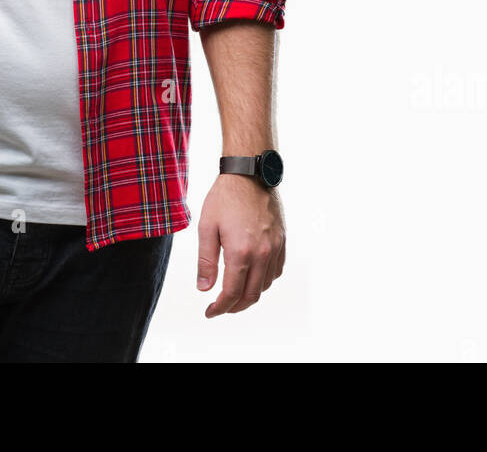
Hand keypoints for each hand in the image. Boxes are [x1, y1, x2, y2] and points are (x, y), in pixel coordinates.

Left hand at [196, 173, 285, 317]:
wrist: (250, 173)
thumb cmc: (225, 197)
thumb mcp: (207, 227)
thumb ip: (206, 261)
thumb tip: (204, 289)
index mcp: (241, 252)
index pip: (232, 293)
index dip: (220, 308)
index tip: (210, 312)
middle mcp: (262, 254)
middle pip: (251, 295)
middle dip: (235, 307)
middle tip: (220, 307)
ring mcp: (275, 247)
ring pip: (265, 285)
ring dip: (250, 295)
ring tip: (235, 294)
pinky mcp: (282, 240)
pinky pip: (276, 270)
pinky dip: (265, 281)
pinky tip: (253, 277)